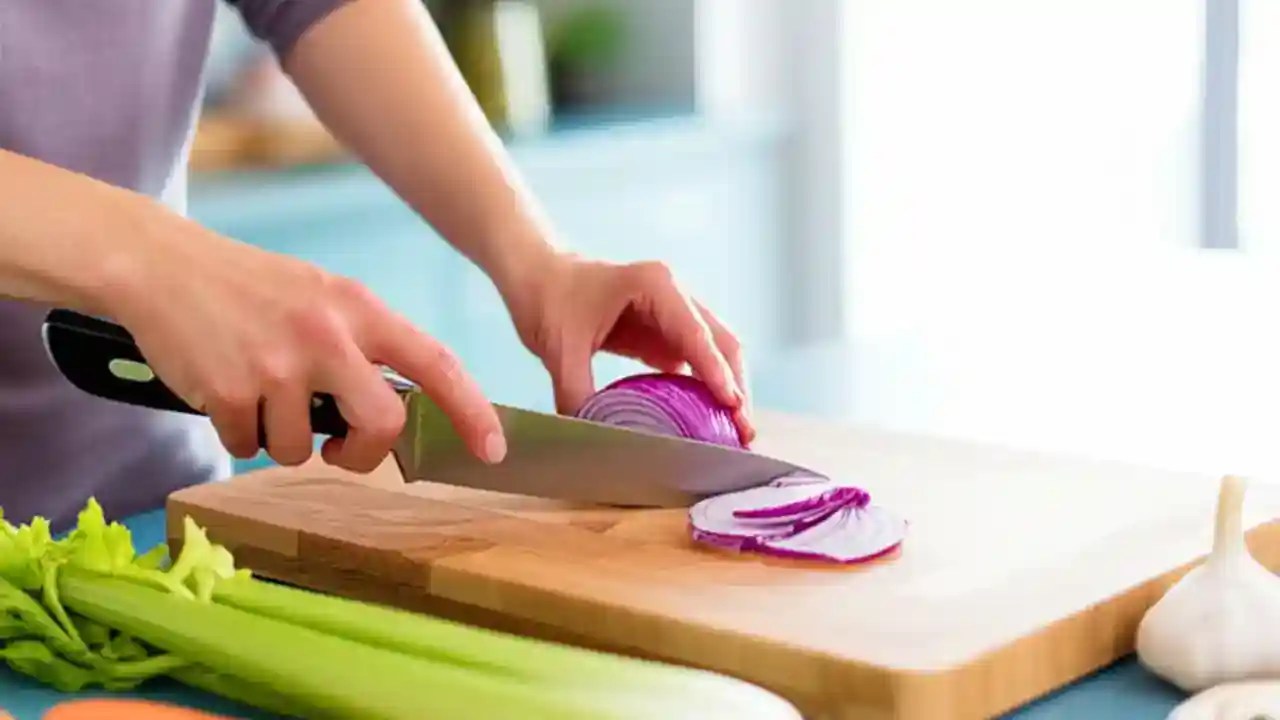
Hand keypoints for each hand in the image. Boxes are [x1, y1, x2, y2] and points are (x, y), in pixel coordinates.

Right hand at [105, 221, 504, 471]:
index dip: (472, 409)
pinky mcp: (228, 389)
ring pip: (301, 448)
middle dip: (363, 452)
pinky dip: (236, 432)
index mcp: (358, 308)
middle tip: (339, 447)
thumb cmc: (249, 288)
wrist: (161, 263)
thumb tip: (396, 410)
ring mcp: (277, 363)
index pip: (435, 363)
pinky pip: (246, 446)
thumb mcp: (321, 297)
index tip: (493, 446)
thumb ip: (362, 345)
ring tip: (259, 393)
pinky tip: (224, 391)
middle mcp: (326, 334)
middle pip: (381, 424)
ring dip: (280, 438)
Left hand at [503, 252, 754, 443]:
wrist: (536, 272)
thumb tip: (592, 437)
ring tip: (734, 432)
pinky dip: (704, 390)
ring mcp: (674, 312)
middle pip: (722, 342)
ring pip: (715, 352)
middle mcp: (675, 294)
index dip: (716, 372)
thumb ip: (576, 392)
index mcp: (655, 285)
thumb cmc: (547, 295)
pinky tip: (706, 420)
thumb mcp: (558, 346)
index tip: (733, 406)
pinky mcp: (664, 331)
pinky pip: (693, 362)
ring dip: (727, 389)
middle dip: (736, 386)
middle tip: (743, 431)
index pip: (695, 334)